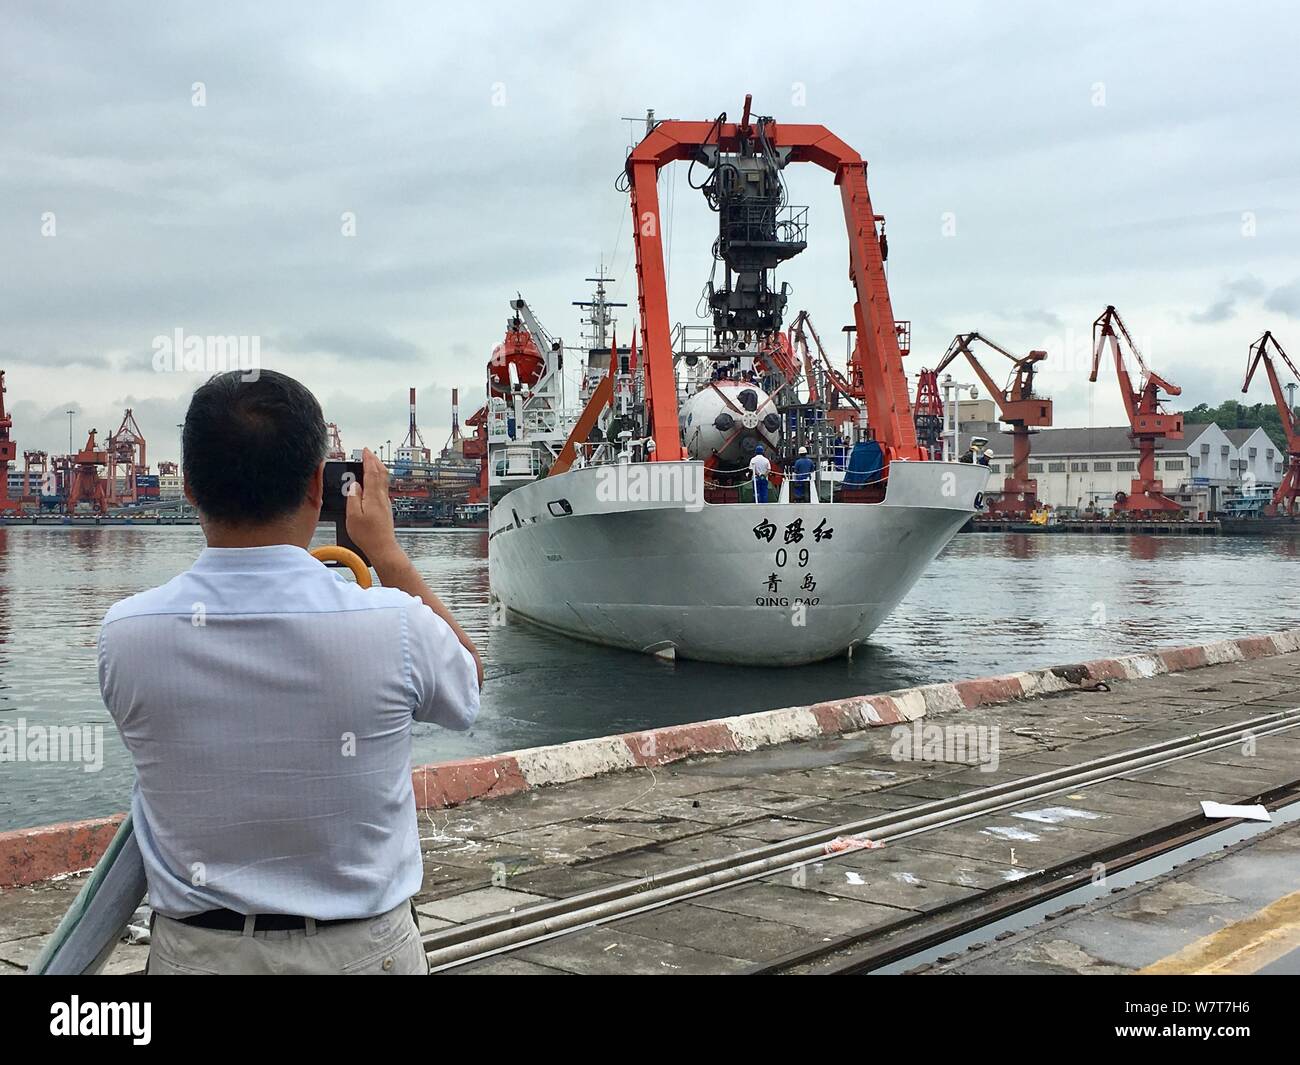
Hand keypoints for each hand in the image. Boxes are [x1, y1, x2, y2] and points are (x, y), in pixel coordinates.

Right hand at [345, 449, 401, 565]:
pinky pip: (382, 488)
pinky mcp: (385, 508)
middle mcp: (382, 497)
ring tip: (370, 463)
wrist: (383, 548)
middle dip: (375, 461)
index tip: (365, 451)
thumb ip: (353, 498)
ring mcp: (385, 503)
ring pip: (383, 480)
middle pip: (381, 473)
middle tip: (368, 453)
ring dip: (377, 469)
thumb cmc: (367, 535)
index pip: (372, 473)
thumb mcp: (353, 516)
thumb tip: (354, 485)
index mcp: (373, 497)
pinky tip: (373, 482)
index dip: (368, 460)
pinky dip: (377, 479)